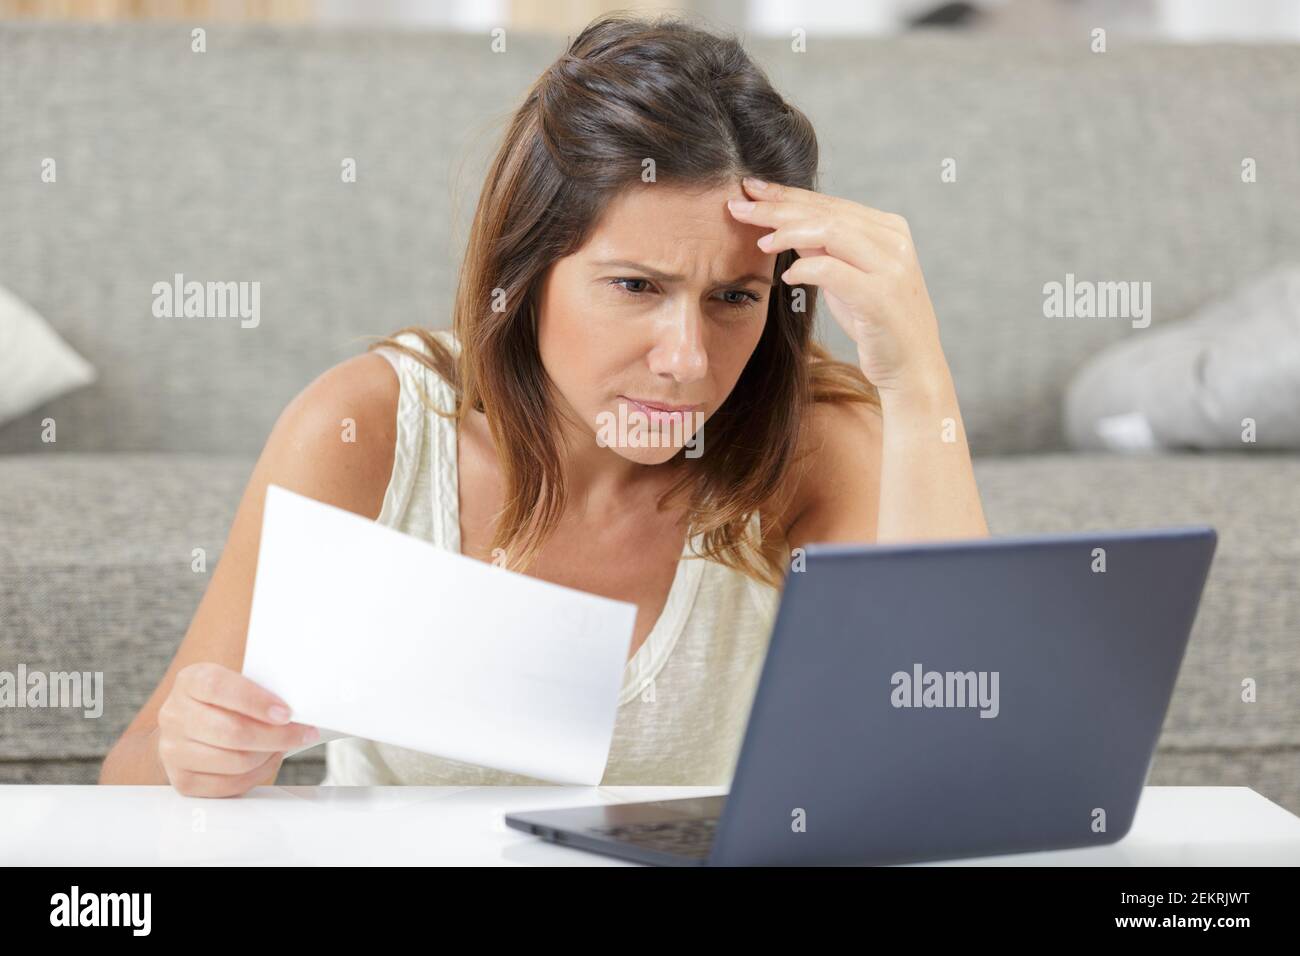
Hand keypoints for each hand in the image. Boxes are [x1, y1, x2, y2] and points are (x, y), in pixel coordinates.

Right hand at [156, 662, 317, 796]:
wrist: (189, 730)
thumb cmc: (224, 704)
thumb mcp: (237, 683)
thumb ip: (261, 690)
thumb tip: (299, 708)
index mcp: (190, 681)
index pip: (218, 687)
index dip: (256, 701)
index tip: (287, 713)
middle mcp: (175, 715)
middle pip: (232, 731)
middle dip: (276, 736)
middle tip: (303, 734)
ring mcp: (174, 750)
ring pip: (234, 761)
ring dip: (268, 756)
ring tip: (282, 746)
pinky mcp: (182, 781)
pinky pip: (229, 785)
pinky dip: (256, 775)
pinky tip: (265, 760)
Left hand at [727, 176, 948, 398]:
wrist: (912, 367)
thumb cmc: (876, 323)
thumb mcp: (846, 279)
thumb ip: (823, 250)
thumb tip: (786, 224)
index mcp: (887, 229)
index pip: (827, 203)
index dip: (785, 194)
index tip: (749, 189)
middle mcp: (892, 240)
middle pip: (825, 212)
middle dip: (777, 207)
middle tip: (737, 204)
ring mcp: (890, 267)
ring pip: (830, 232)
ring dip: (788, 233)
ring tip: (760, 242)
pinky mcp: (881, 296)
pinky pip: (833, 271)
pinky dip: (806, 269)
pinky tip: (786, 276)